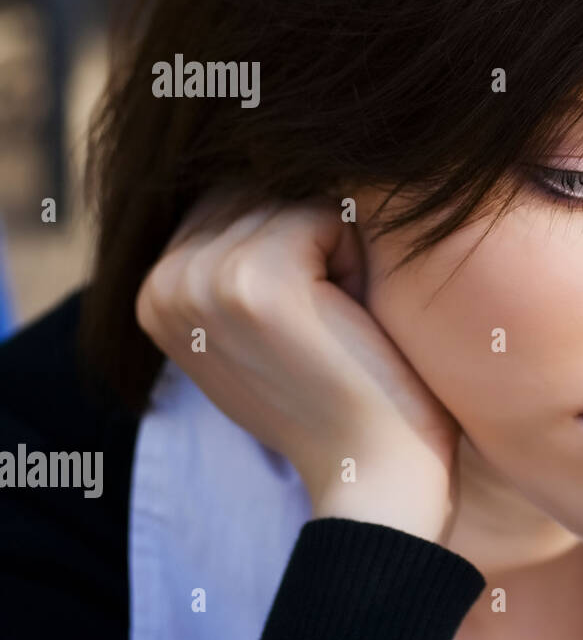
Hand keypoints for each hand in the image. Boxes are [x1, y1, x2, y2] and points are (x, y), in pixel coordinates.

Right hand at [135, 190, 460, 544]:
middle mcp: (164, 280)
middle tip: (328, 324)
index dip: (291, 243)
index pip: (232, 197)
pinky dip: (357, 259)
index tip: (303, 324)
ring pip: (295, 196)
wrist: (372, 472)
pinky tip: (350, 320)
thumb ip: (237, 259)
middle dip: (314, 239)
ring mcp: (205, 277)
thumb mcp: (261, 328)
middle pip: (260, 187)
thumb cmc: (338, 396)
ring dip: (338, 250)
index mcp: (153, 291)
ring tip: (337, 323)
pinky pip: (326, 213)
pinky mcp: (259, 277)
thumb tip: (264, 168)